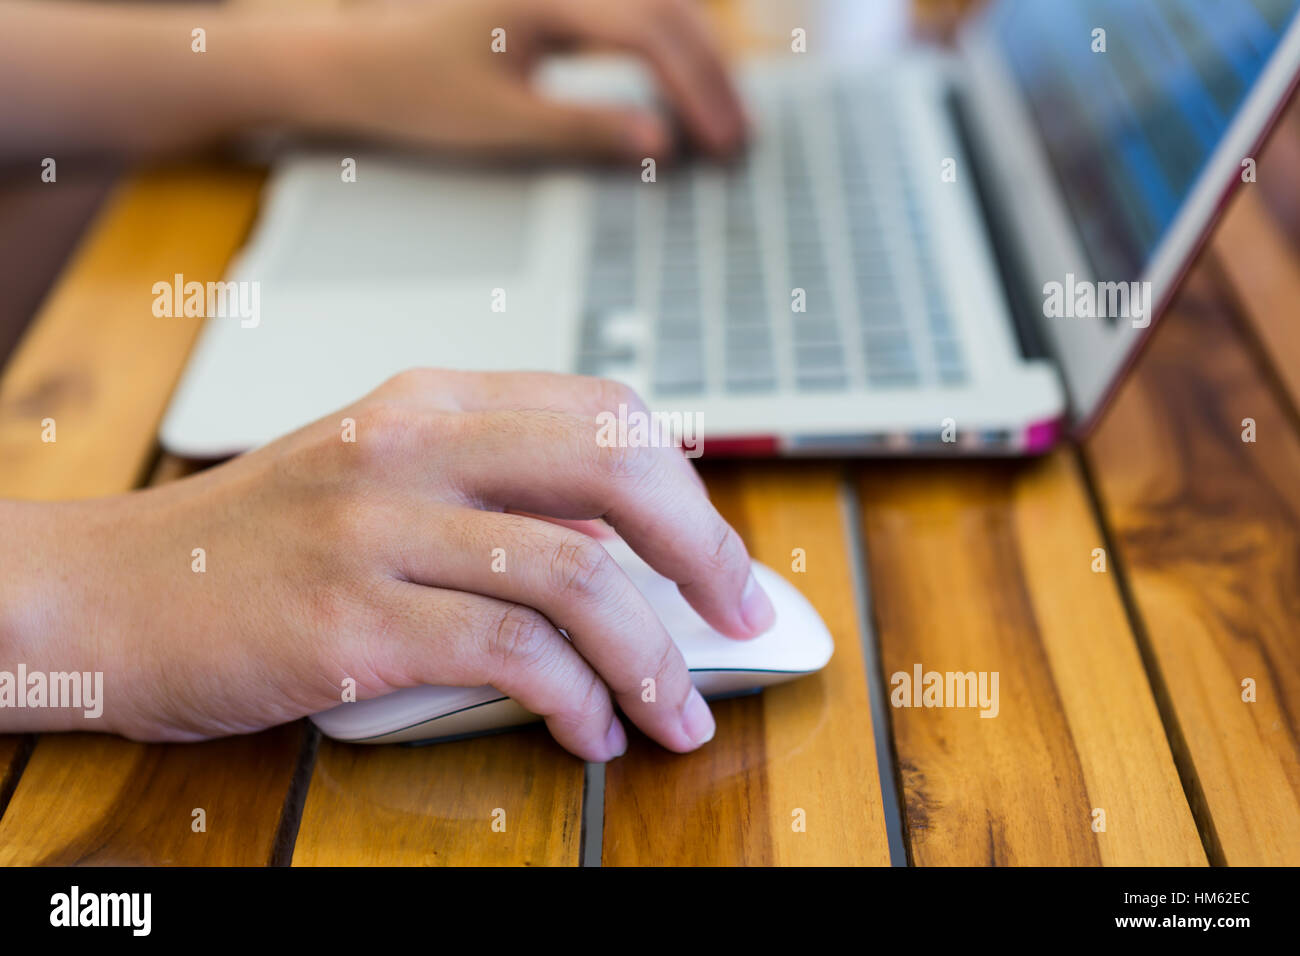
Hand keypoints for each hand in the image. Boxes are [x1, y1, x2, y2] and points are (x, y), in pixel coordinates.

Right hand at [9, 371, 775, 760]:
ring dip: (654, 659)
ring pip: (578, 576)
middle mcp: (412, 442)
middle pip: (615, 466)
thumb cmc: (256, 544)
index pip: (606, 414)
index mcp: (431, 398)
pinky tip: (588, 731)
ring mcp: (379, 526)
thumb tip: (617, 556)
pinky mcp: (350, 619)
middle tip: (743, 619)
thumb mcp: (379, 482)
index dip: (688, 492)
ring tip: (677, 713)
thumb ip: (493, 499)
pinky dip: (576, 701)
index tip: (723, 562)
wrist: (109, 590)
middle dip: (704, 552)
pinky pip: (511, 656)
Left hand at [304, 0, 747, 160]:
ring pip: (655, 10)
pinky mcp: (558, 1)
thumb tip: (661, 145)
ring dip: (695, 62)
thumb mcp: (501, 121)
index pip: (648, 30)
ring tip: (724, 120)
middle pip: (665, 11)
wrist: (355, 60)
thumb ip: (587, 129)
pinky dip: (664, 54)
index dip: (695, 88)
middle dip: (709, 76)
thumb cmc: (414, 87)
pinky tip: (681, 91)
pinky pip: (630, 18)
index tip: (720, 140)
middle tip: (739, 138)